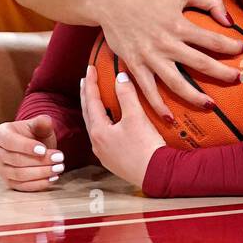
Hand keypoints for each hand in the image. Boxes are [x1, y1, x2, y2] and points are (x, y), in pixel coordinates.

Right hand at [0, 116, 65, 191]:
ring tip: (58, 168)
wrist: (33, 146)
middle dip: (39, 161)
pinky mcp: (8, 182)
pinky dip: (38, 184)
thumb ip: (42, 122)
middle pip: (16, 160)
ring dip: (41, 173)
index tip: (43, 150)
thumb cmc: (33, 133)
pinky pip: (22, 186)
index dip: (26, 147)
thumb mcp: (38, 125)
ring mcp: (0, 169)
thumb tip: (46, 120)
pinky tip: (52, 178)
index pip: (10, 142)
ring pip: (19, 175)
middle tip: (59, 158)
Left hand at [80, 66, 165, 188]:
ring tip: (95, 98)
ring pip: (95, 125)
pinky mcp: (114, 159)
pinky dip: (103, 122)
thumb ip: (126, 95)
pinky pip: (104, 135)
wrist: (156, 174)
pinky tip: (109, 121)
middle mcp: (97, 143)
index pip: (91, 101)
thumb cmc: (145, 146)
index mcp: (99, 131)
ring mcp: (105, 153)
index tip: (90, 68)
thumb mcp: (136, 117)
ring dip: (94, 110)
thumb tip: (120, 77)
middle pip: (88, 114)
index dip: (91, 83)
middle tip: (86, 81)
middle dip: (87, 96)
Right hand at [96, 0, 242, 121]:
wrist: (111, 2)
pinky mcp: (135, 66)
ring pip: (176, 83)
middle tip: (238, 79)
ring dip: (195, 97)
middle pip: (200, 63)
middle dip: (222, 73)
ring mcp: (150, 57)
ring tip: (211, 105)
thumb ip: (209, 1)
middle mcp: (166, 43)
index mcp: (179, 24)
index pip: (212, 39)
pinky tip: (170, 118)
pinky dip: (158, 106)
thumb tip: (229, 20)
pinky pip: (148, 90)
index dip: (230, 46)